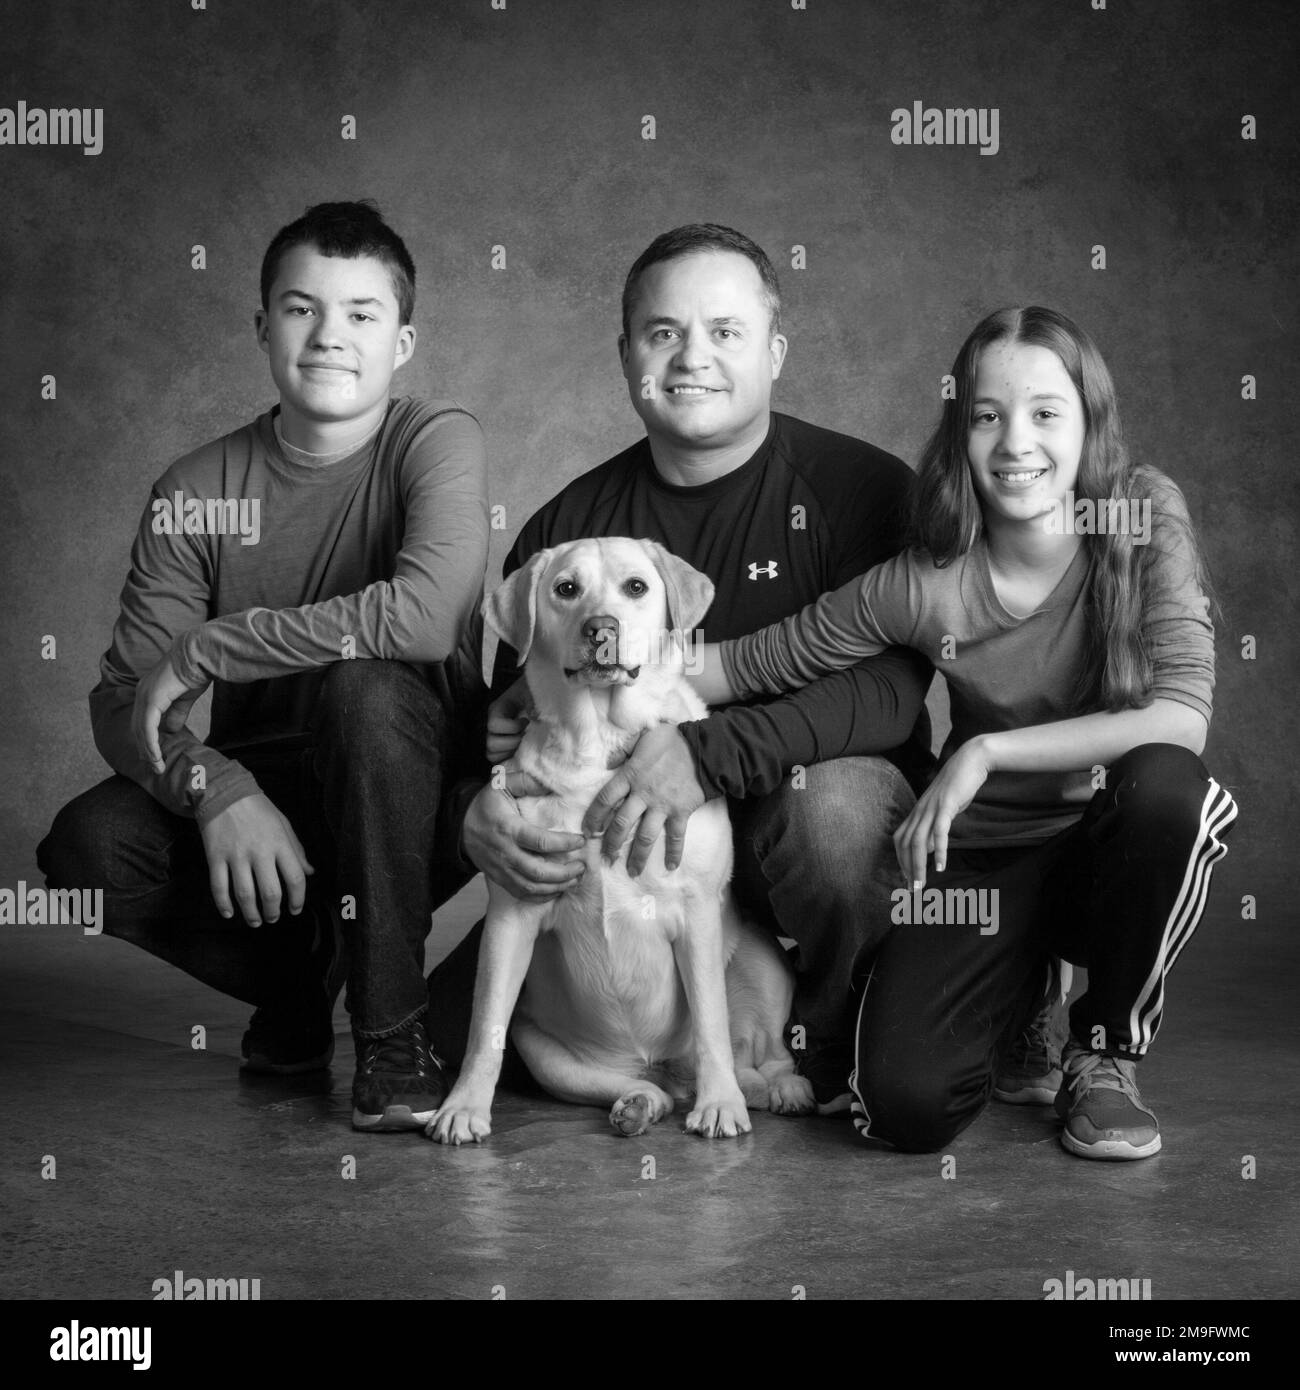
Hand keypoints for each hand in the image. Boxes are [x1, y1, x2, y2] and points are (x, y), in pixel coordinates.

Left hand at [132, 651, 208, 772]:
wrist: (199, 656)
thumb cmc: (195, 673)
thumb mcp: (184, 698)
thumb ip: (176, 714)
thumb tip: (171, 730)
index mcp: (148, 692)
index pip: (142, 722)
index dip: (146, 740)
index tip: (153, 757)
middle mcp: (141, 694)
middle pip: (138, 729)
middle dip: (145, 750)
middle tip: (154, 767)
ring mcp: (145, 696)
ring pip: (141, 731)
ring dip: (148, 751)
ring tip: (156, 766)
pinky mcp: (152, 700)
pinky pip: (148, 728)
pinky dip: (151, 744)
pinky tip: (156, 756)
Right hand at [199, 794, 313, 925]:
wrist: (225, 792)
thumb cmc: (259, 809)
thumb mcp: (284, 824)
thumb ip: (297, 850)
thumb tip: (310, 872)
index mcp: (280, 843)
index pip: (295, 878)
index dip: (298, 898)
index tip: (296, 909)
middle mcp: (259, 851)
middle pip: (270, 892)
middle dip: (273, 911)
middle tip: (273, 918)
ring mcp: (236, 855)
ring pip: (244, 894)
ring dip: (251, 913)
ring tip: (255, 921)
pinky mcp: (215, 857)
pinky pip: (219, 886)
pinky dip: (223, 904)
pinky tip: (229, 913)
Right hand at [462, 773, 585, 900]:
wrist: (459, 826)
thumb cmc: (486, 805)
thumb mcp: (501, 785)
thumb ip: (525, 782)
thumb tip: (549, 784)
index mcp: (509, 829)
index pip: (540, 842)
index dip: (564, 844)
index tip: (581, 841)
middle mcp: (505, 853)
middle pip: (538, 872)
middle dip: (564, 873)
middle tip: (582, 867)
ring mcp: (502, 869)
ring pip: (531, 887)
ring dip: (557, 887)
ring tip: (575, 879)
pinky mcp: (499, 879)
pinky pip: (522, 894)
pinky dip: (541, 896)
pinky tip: (557, 890)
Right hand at [485, 676, 530, 763]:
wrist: (540, 691)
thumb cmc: (533, 691)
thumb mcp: (531, 692)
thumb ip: (531, 702)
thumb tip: (533, 718)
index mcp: (496, 710)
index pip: (494, 725)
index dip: (512, 727)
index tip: (527, 721)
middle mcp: (494, 725)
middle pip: (490, 743)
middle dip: (512, 742)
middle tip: (526, 735)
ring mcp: (497, 737)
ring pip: (492, 755)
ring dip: (511, 752)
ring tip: (525, 743)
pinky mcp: (504, 747)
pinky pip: (499, 761)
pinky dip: (510, 759)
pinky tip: (524, 750)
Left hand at [581, 724, 704, 875]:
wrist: (706, 748)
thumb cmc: (673, 740)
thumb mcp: (643, 736)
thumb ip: (624, 750)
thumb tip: (609, 763)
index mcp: (631, 775)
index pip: (605, 799)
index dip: (594, 817)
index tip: (589, 832)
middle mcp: (643, 793)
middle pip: (621, 824)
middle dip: (611, 844)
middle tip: (606, 858)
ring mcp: (663, 805)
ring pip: (645, 836)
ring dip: (637, 856)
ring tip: (631, 871)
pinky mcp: (681, 811)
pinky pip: (676, 836)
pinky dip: (674, 852)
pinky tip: (670, 866)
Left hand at [893, 738, 990, 887]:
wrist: (970, 761)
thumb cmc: (958, 787)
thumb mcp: (942, 811)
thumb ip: (933, 829)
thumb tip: (928, 850)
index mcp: (917, 812)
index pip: (900, 840)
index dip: (900, 860)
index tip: (906, 879)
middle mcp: (919, 811)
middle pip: (905, 844)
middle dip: (907, 869)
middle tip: (912, 890)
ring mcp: (931, 808)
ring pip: (918, 841)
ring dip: (918, 865)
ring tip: (921, 884)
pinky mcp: (947, 806)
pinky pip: (939, 832)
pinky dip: (939, 850)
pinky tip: (941, 866)